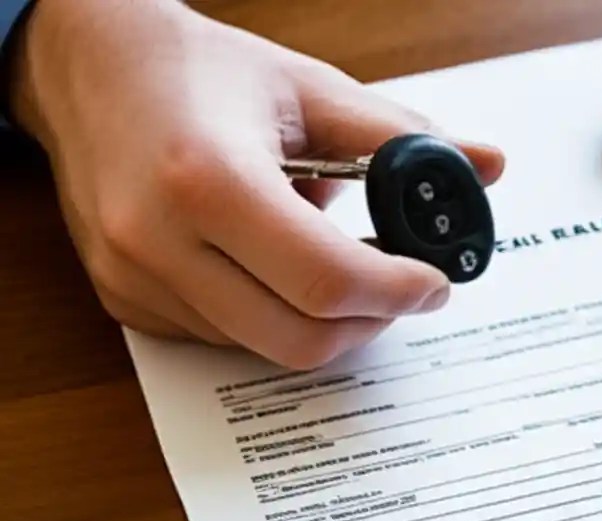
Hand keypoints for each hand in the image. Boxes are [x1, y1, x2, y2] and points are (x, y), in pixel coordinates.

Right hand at [7, 0, 503, 369]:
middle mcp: (159, 239)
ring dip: (323, 319)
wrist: (93, 71)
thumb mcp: (309, 90)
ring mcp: (136, 280)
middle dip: (371, 320)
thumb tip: (486, 164)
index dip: (396, 290)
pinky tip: (278, 267)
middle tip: (401, 286)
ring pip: (265, 346)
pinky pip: (225, 340)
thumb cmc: (203, 74)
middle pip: (300, 336)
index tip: (433, 282)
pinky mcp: (127, 303)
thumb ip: (402, 137)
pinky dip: (272, 316)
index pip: (325, 278)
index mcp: (208, 177)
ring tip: (338, 261)